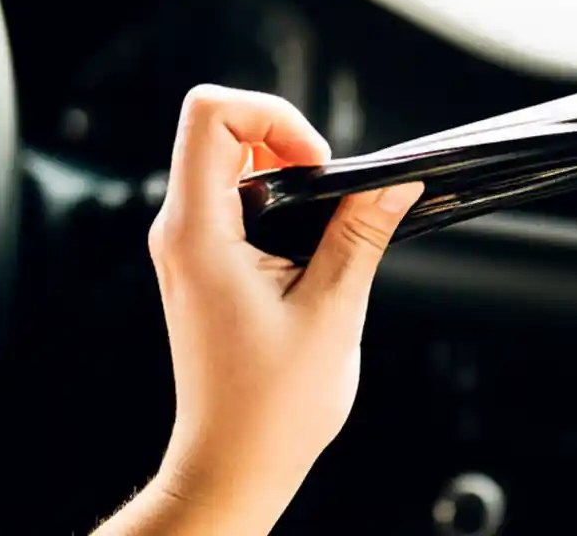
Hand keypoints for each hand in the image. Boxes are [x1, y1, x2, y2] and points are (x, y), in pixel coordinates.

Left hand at [102, 85, 421, 533]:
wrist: (235, 463)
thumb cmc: (272, 406)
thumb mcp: (333, 308)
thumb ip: (362, 232)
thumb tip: (396, 183)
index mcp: (198, 233)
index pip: (210, 114)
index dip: (273, 115)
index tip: (320, 163)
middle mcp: (180, 231)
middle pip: (220, 130)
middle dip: (285, 138)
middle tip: (331, 190)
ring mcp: (187, 247)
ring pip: (227, 162)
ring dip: (284, 172)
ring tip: (327, 223)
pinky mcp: (202, 264)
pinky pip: (232, 200)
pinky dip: (277, 201)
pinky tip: (311, 245)